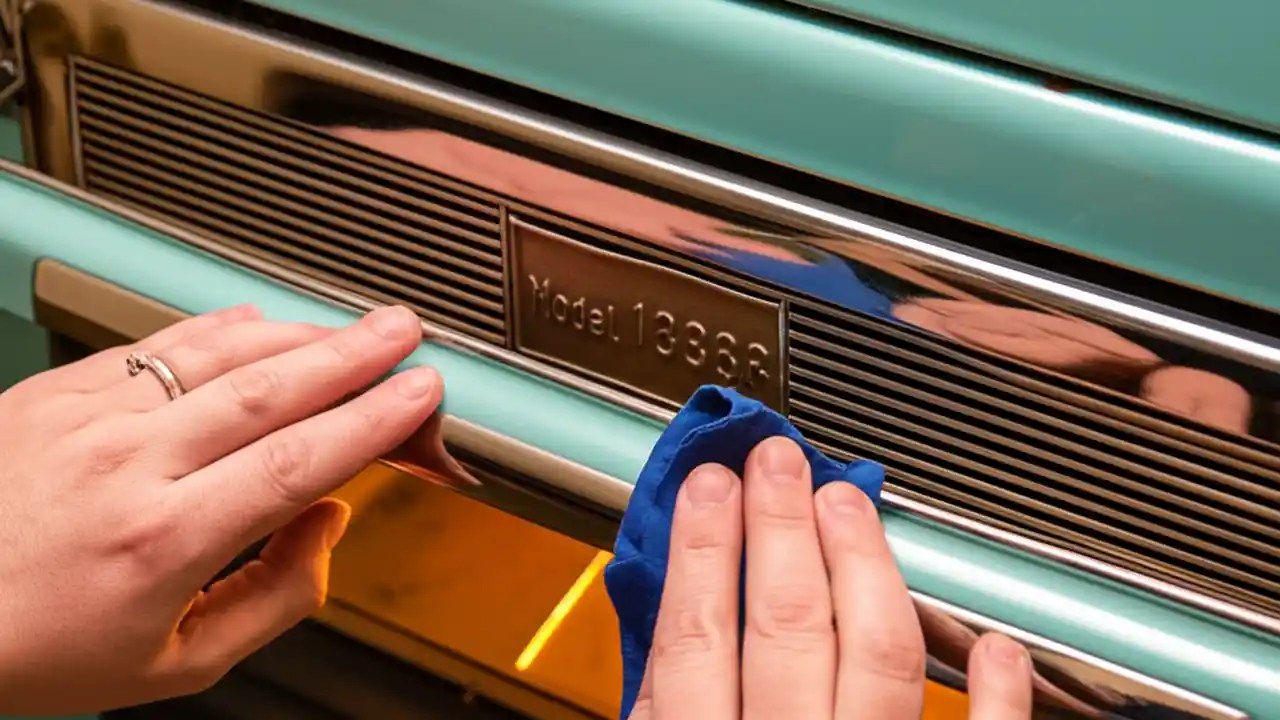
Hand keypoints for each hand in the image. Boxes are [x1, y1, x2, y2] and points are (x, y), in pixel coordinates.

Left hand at [0, 304, 441, 713]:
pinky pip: (155, 342)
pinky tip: (259, 323)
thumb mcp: (174, 665)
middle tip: (405, 334)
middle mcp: (127, 464)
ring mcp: (87, 417)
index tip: (418, 399)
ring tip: (351, 325)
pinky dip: (220, 328)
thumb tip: (327, 527)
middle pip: (270, 390)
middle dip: (353, 356)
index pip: (300, 459)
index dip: (373, 420)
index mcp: (164, 539)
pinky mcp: (55, 391)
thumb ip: (274, 598)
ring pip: (217, 354)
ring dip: (298, 333)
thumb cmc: (30, 646)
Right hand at [634, 436, 1032, 718]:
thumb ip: (661, 705)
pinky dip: (996, 692)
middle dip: (780, 526)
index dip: (702, 547)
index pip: (698, 636)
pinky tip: (999, 643)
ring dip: (864, 564)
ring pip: (880, 655)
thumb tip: (668, 613)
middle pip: (788, 625)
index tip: (709, 483)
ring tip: (849, 500)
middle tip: (777, 461)